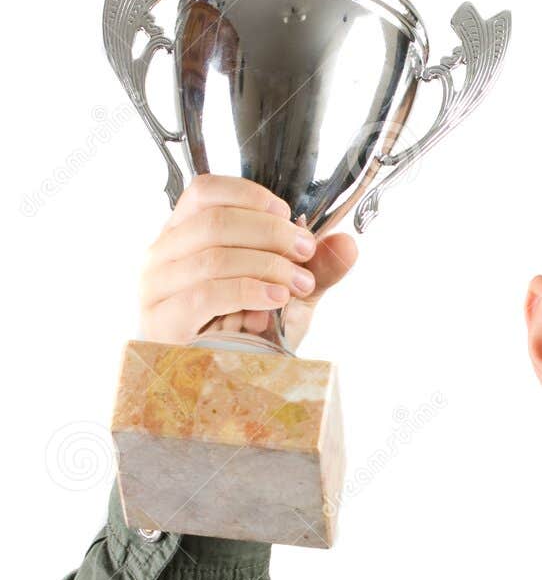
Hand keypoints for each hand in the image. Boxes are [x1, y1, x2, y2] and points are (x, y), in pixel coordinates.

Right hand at [137, 173, 358, 353]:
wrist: (226, 387)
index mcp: (185, 235)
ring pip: (214, 256)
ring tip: (299, 284)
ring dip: (266, 265)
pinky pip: (206, 294)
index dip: (249, 195)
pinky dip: (249, 291)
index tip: (287, 215)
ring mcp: (156, 288)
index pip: (204, 192)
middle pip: (214, 221)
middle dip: (270, 233)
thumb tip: (348, 244)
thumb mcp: (286, 292)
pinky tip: (275, 300)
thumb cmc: (247, 335)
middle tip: (305, 252)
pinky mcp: (162, 321)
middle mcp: (162, 255)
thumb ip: (315, 267)